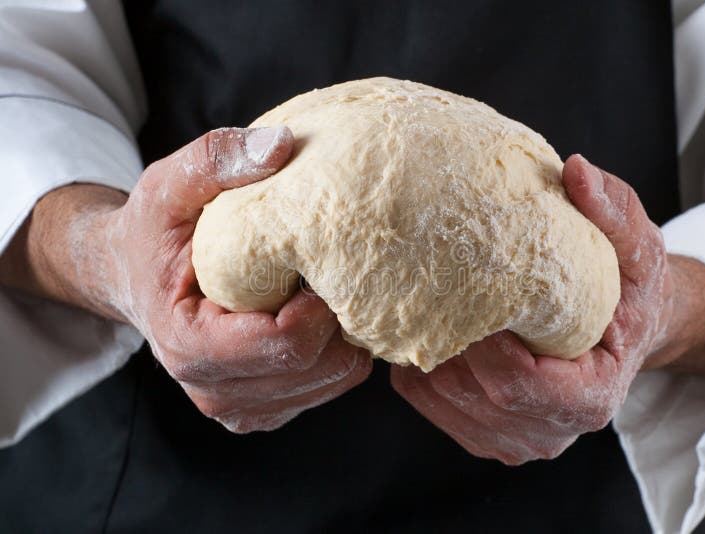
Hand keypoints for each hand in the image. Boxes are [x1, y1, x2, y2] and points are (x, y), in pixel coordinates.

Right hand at [1, 127, 371, 432]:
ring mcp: (239, 408)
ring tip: (320, 290)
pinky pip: (328, 388)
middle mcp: (213, 390)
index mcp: (189, 344)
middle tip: (333, 270)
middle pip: (320, 368)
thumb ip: (216, 160)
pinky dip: (335, 352)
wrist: (132, 276)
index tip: (326, 260)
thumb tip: (281, 144)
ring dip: (342, 335)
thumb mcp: (168, 185)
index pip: (287, 344)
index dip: (321, 302)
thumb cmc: (154, 232)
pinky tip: (314, 315)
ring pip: (334, 382)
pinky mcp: (260, 410)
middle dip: (340, 317)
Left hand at [391, 154, 704, 463]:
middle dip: (449, 336)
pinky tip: (430, 321)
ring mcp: (512, 438)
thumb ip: (615, 212)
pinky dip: (418, 359)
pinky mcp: (480, 431)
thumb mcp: (637, 248)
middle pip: (471, 392)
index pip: (520, 385)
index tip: (467, 292)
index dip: (485, 343)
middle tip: (435, 280)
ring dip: (426, 345)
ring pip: (440, 397)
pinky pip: (425, 398)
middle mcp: (549, 430)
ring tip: (432, 296)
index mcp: (591, 396)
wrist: (619, 332)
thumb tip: (577, 171)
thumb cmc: (627, 292)